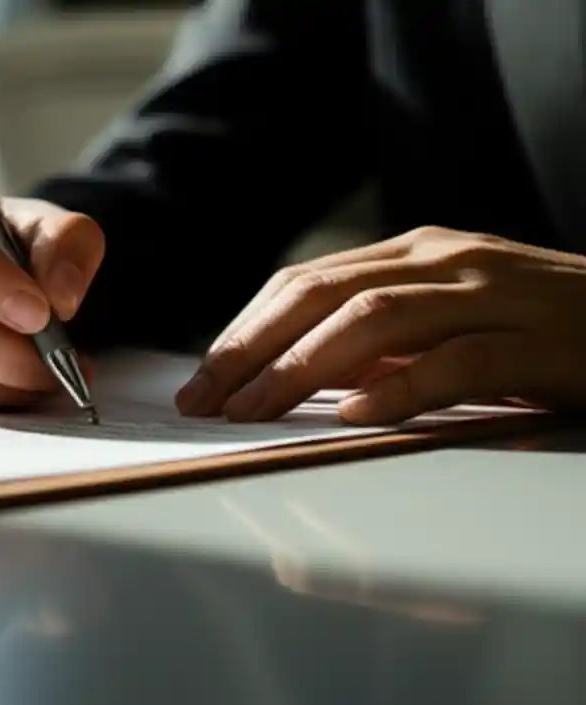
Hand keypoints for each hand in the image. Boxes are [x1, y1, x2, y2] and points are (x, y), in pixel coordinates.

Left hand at [175, 226, 585, 423]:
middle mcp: (445, 260)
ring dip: (301, 368)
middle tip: (203, 401)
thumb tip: (294, 375)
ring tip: (253, 411)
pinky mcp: (540, 341)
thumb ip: (381, 337)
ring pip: (374, 318)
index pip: (305, 281)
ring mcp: (494, 294)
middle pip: (321, 293)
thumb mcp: (449, 320)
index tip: (200, 381)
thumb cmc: (541, 330)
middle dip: (251, 348)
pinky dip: (399, 388)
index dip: (243, 331)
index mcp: (416, 252)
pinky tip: (354, 417)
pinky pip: (457, 360)